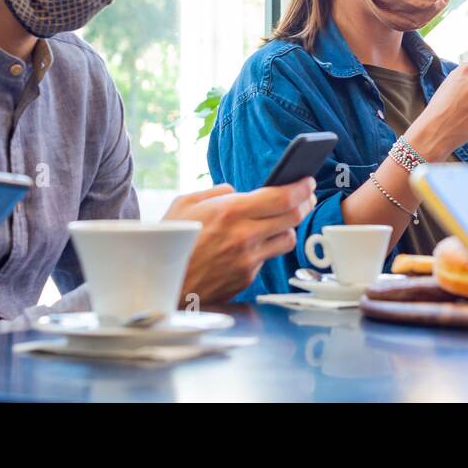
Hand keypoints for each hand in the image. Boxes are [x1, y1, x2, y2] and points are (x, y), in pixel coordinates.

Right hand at [171, 179, 316, 303]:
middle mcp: (244, 236)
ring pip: (287, 239)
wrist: (159, 285)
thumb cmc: (169, 241)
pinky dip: (264, 249)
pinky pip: (266, 258)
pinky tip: (253, 243)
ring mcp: (248, 260)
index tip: (308, 181)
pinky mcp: (246, 278)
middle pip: (294, 217)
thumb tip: (237, 191)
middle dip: (305, 203)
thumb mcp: (185, 203)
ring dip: (287, 227)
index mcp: (231, 212)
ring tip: (281, 219)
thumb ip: (216, 192)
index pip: (283, 197)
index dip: (302, 187)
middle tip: (306, 196)